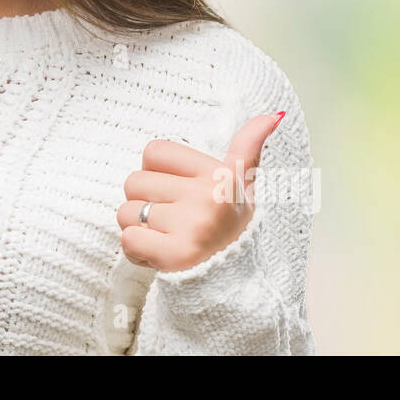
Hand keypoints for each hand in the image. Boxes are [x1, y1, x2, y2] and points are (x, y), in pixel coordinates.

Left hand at [118, 111, 284, 271]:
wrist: (237, 285)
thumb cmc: (230, 229)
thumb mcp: (243, 186)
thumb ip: (248, 147)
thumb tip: (273, 114)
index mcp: (220, 175)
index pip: (153, 151)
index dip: (157, 173)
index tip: (179, 193)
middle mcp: (208, 198)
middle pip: (134, 182)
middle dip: (145, 203)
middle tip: (173, 221)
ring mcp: (192, 226)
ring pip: (126, 212)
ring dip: (138, 228)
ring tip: (166, 238)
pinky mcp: (175, 256)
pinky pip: (127, 239)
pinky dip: (136, 251)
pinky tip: (159, 256)